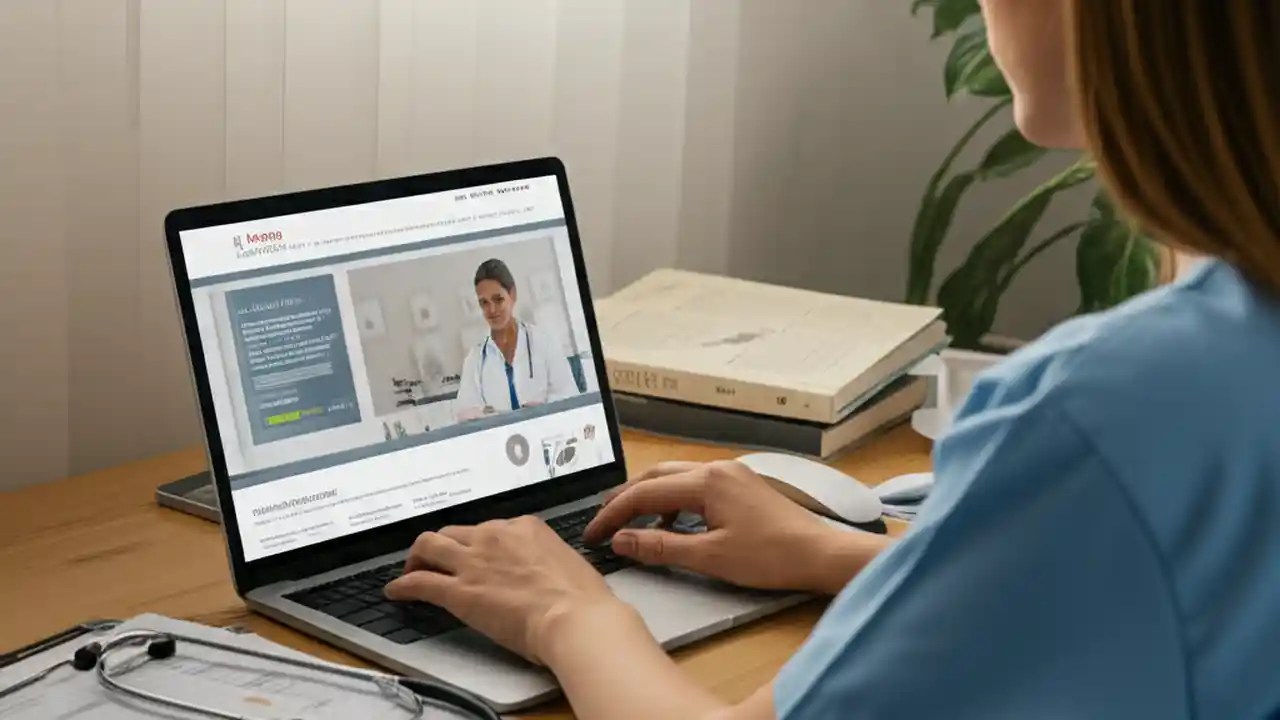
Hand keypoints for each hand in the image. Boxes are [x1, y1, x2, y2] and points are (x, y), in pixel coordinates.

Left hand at [384, 517, 635, 663]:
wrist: (574, 617)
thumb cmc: (581, 598)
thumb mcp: (566, 562)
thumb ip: (545, 560)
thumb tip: (543, 572)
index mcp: (524, 528)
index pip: (490, 529)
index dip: (478, 544)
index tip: (476, 555)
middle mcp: (494, 536)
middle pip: (455, 532)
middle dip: (443, 545)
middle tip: (438, 561)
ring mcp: (474, 562)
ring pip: (429, 545)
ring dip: (417, 557)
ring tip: (411, 569)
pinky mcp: (459, 591)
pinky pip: (420, 582)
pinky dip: (403, 585)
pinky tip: (395, 592)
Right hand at [584, 460, 886, 594]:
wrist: (821, 554)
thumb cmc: (772, 556)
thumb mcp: (709, 557)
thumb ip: (660, 547)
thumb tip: (622, 541)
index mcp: (705, 482)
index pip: (644, 494)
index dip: (613, 515)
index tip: (593, 535)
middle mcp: (716, 468)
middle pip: (656, 477)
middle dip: (625, 499)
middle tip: (602, 523)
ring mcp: (731, 474)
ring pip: (675, 478)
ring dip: (649, 498)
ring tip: (629, 523)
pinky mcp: (742, 485)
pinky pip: (695, 485)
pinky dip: (674, 501)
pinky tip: (671, 524)